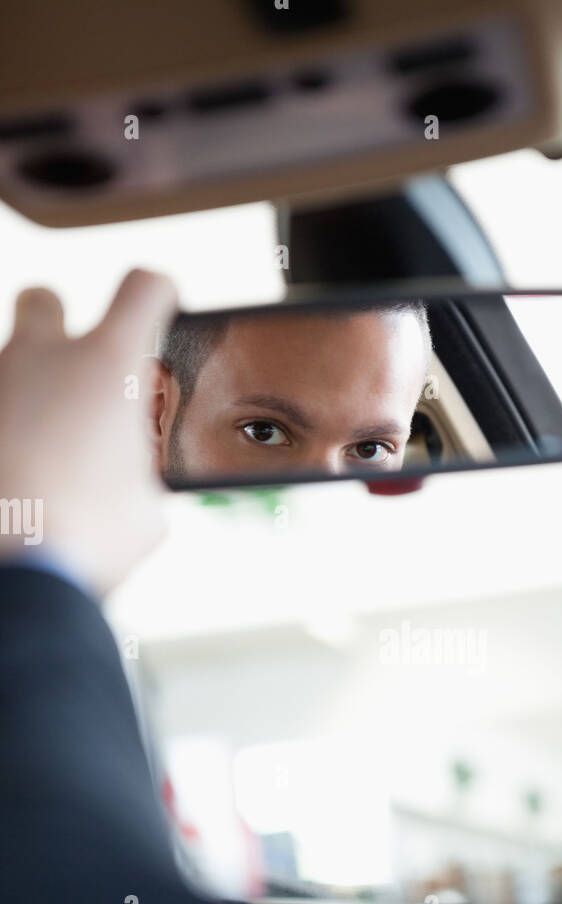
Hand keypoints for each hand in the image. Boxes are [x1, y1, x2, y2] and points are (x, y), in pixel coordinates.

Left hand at [0, 269, 176, 594]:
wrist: (23, 576)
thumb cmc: (92, 541)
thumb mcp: (149, 505)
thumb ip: (140, 467)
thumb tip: (128, 477)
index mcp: (107, 366)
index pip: (144, 286)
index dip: (160, 292)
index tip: (163, 304)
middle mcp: (40, 359)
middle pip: (42, 299)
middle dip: (58, 325)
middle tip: (75, 373)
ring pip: (6, 370)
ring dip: (26, 399)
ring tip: (42, 458)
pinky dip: (7, 441)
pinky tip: (18, 478)